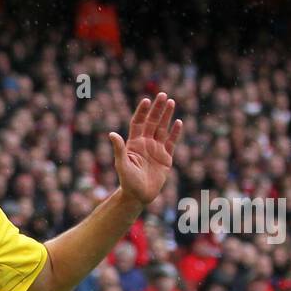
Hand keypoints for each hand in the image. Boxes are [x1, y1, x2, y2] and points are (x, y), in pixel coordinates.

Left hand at [109, 92, 183, 207]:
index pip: (138, 123)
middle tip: (162, 95)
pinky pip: (171, 142)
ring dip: (166, 116)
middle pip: (152, 122)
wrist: (138, 196)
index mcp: (134, 144)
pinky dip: (175, 132)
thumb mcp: (122, 165)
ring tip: (171, 102)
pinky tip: (178, 122)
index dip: (142, 112)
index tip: (146, 100)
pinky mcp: (166, 158)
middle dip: (157, 109)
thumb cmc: (127, 181)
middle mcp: (145, 144)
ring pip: (162, 129)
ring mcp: (156, 150)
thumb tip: (111, 134)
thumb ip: (119, 149)